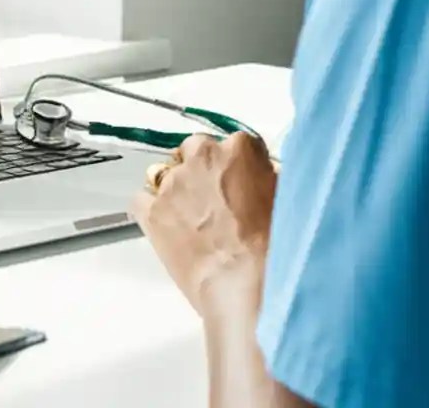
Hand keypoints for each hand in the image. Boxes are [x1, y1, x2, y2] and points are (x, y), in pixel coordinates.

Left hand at [130, 132, 277, 322]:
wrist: (249, 284)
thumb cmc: (276, 247)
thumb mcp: (287, 199)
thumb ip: (267, 178)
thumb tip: (260, 180)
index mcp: (240, 148)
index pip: (236, 145)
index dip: (238, 168)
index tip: (241, 185)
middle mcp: (203, 156)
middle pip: (196, 150)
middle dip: (203, 170)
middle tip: (216, 201)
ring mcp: (173, 182)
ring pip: (166, 173)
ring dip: (177, 189)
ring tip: (193, 220)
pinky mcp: (151, 210)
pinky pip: (141, 200)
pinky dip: (151, 210)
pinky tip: (169, 229)